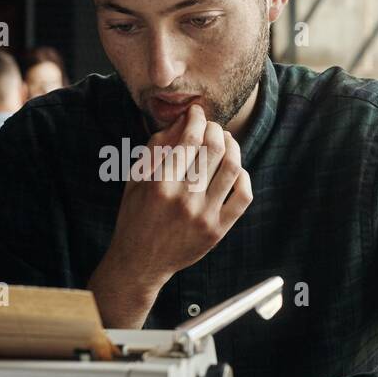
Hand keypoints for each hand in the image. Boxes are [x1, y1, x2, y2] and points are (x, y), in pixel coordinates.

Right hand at [88, 104, 252, 326]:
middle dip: (215, 129)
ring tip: (226, 141)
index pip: (188, 139)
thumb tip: (180, 122)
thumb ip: (155, 149)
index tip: (196, 113)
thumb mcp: (135, 180)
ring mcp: (203, 216)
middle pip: (213, 149)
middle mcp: (183, 200)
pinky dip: (243, 176)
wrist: (140, 263)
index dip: (196, 119)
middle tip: (211, 126)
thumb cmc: (135, 217)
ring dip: (232, 146)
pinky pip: (243, 196)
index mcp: (159, 185)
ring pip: (232, 168)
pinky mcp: (217, 230)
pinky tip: (234, 170)